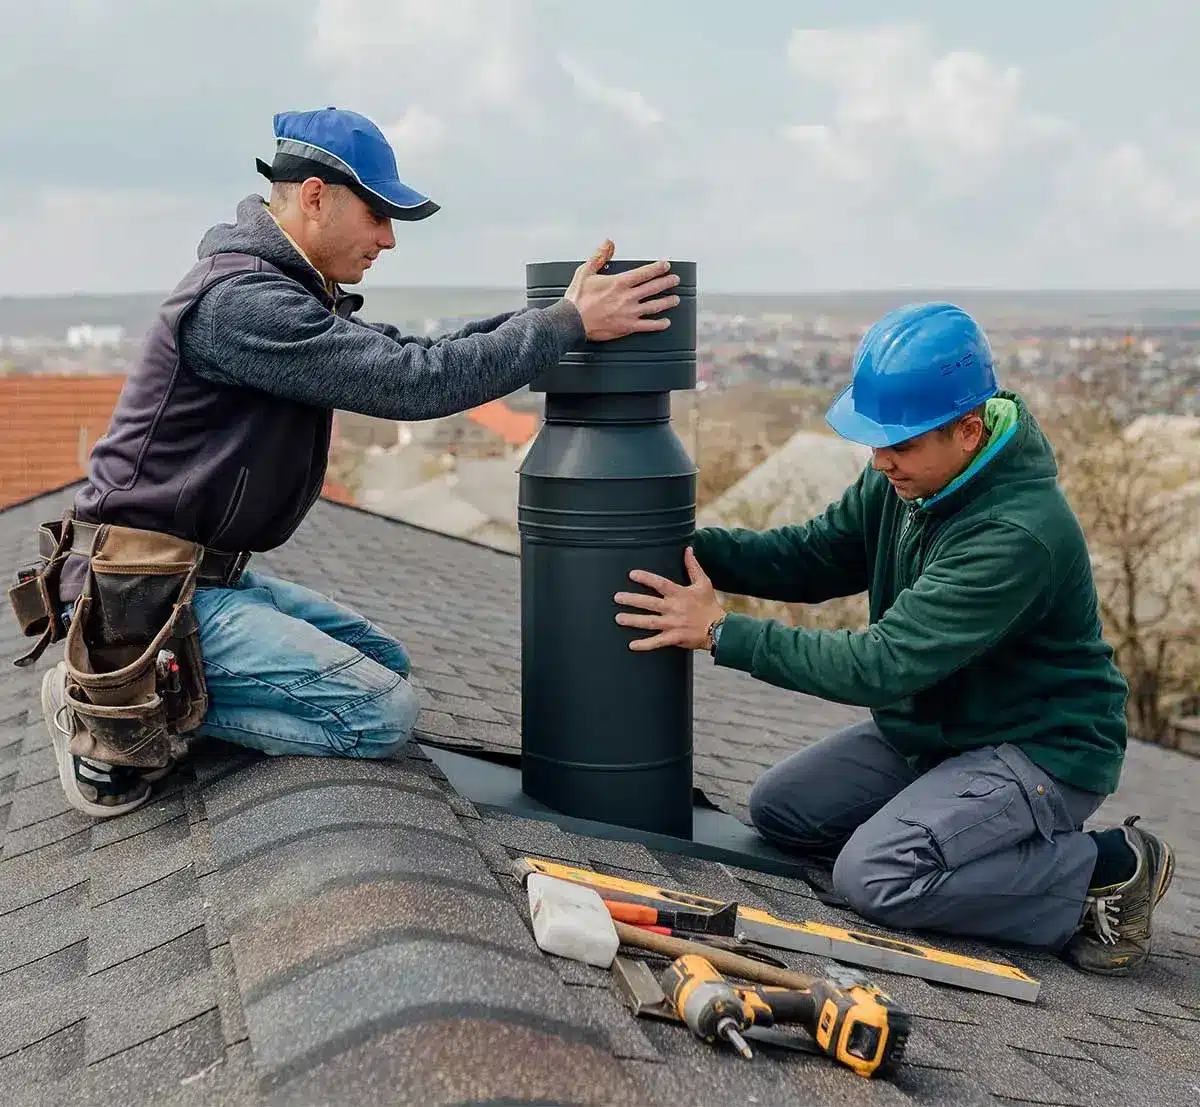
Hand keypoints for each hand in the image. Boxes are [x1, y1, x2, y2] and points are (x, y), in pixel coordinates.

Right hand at [564, 239, 680, 341]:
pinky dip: (658, 324)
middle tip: (675, 280)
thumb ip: (600, 256)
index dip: (657, 268)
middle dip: (667, 282)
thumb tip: (608, 243)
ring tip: (676, 299)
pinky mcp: (627, 327)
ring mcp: (629, 313)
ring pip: (654, 306)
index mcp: (619, 283)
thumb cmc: (577, 299)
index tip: (665, 266)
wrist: (571, 322)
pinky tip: (665, 322)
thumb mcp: (585, 271)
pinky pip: (647, 326)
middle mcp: (627, 297)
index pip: (644, 273)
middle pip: (653, 288)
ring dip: (667, 302)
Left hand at [614, 547, 724, 650]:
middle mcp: (674, 608)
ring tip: (618, 618)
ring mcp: (673, 624)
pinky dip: (645, 645)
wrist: (719, 628)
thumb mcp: (703, 582)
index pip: (660, 583)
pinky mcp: (675, 638)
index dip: (646, 578)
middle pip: (650, 603)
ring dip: (633, 620)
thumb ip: (693, 566)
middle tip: (617, 597)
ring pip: (650, 622)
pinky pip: (657, 642)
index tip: (632, 574)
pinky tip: (632, 645)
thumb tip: (688, 549)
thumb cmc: (709, 604)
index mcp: (680, 594)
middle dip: (632, 600)